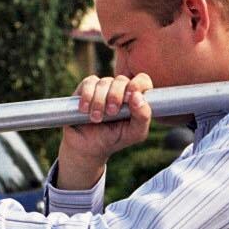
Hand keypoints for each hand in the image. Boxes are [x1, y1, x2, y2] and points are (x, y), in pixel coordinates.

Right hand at [56, 73, 152, 189]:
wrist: (87, 148)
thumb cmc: (114, 139)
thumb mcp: (134, 133)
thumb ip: (143, 116)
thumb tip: (137, 96)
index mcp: (135, 98)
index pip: (142, 80)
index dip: (138, 85)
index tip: (130, 97)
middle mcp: (120, 90)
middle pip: (122, 80)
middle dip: (116, 96)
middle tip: (111, 112)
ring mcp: (103, 88)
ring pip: (104, 82)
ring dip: (100, 101)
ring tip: (96, 118)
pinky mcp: (86, 88)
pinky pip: (89, 83)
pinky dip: (88, 96)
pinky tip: (85, 110)